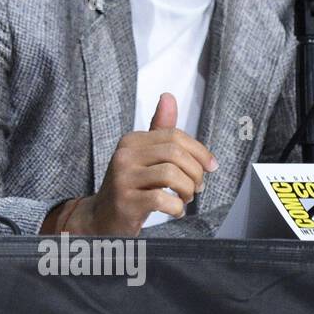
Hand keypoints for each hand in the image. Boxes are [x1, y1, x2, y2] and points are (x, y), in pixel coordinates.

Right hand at [60, 93, 217, 235]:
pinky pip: (163, 199)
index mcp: (131, 141)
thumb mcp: (143, 155)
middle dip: (195, 172)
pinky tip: (174, 210)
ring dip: (187, 190)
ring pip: (171, 175)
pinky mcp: (126, 202)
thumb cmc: (130, 185)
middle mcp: (124, 156)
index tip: (210, 167)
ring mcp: (123, 179)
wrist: (102, 217)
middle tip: (197, 187)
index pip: (175, 136)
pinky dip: (177, 207)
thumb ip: (159, 129)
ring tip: (185, 198)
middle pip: (175, 154)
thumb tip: (168, 97)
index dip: (200, 151)